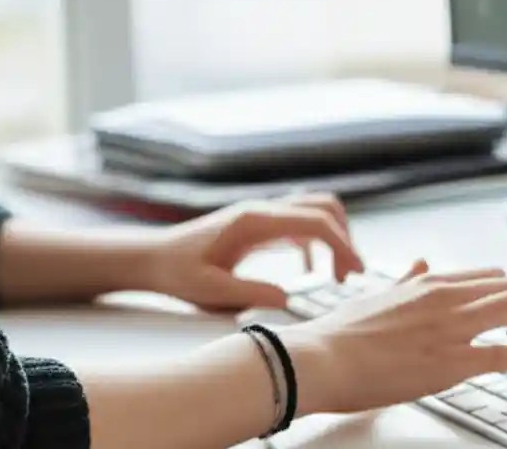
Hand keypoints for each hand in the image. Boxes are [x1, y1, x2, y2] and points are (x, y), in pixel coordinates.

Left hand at [143, 193, 363, 310]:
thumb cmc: (176, 273)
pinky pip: (301, 224)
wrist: (152, 257)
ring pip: (316, 211)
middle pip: (324, 206)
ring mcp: (263, 214)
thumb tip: (289, 299)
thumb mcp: (210, 290)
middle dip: (345, 237)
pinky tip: (311, 272)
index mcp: (255, 222)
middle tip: (348, 275)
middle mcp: (263, 210)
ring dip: (334, 237)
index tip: (353, 273)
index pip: (314, 223)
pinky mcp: (261, 224)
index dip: (341, 245)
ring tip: (337, 274)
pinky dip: (317, 243)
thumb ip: (250, 293)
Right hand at [280, 265, 506, 415]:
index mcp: (428, 282)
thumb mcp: (377, 295)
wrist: (318, 360)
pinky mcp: (451, 361)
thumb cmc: (339, 335)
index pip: (489, 277)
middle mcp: (446, 297)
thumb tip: (422, 262)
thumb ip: (405, 280)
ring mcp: (451, 327)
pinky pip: (505, 354)